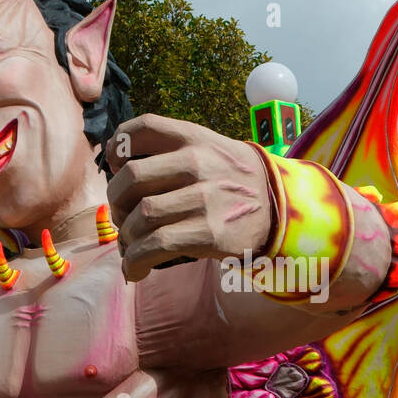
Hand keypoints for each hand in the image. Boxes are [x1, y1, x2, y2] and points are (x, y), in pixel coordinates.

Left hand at [104, 115, 271, 281]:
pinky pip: (155, 246)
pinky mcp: (208, 233)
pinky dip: (136, 261)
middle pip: (130, 179)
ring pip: (140, 217)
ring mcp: (204, 199)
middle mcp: (197, 164)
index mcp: (195, 138)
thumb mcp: (212, 148)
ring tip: (131, 246)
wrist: (281, 208)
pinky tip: (135, 269)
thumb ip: (173, 150)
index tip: (116, 167)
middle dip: (116, 203)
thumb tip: (120, 170)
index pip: (141, 129)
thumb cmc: (235, 180)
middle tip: (123, 217)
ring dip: (126, 237)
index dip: (118, 147)